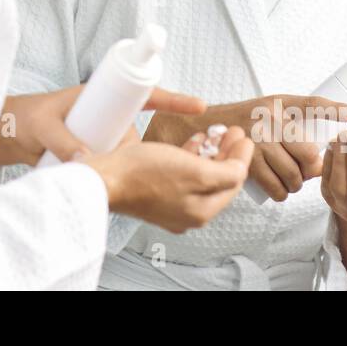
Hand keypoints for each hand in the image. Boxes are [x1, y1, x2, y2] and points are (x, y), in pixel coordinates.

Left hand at [0, 86, 205, 166]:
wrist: (11, 135)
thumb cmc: (28, 118)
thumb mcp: (46, 126)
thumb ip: (63, 142)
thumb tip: (85, 160)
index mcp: (103, 95)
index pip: (146, 95)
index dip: (174, 101)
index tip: (199, 106)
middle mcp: (109, 116)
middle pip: (139, 133)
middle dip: (143, 151)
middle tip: (120, 162)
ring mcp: (104, 136)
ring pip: (129, 154)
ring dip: (126, 168)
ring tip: (103, 175)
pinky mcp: (98, 154)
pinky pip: (116, 165)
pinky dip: (116, 176)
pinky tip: (106, 187)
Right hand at [84, 126, 254, 232]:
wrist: (103, 179)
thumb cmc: (144, 174)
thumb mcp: (196, 171)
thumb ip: (226, 173)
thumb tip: (241, 170)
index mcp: (201, 211)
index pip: (232, 182)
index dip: (241, 156)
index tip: (243, 136)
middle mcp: (188, 214)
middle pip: (217, 180)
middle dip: (226, 153)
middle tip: (230, 131)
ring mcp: (170, 207)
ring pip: (199, 177)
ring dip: (208, 153)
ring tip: (211, 133)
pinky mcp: (154, 195)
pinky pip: (180, 177)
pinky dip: (189, 158)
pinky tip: (189, 143)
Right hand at [147, 94, 346, 201]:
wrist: (202, 127)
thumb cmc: (246, 117)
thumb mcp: (275, 104)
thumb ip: (306, 111)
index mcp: (279, 105)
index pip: (313, 105)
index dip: (334, 112)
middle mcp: (269, 121)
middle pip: (308, 156)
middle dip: (310, 169)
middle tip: (304, 170)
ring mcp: (257, 143)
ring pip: (293, 175)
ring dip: (295, 184)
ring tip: (290, 179)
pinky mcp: (246, 163)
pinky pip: (276, 188)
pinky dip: (281, 193)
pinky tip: (278, 187)